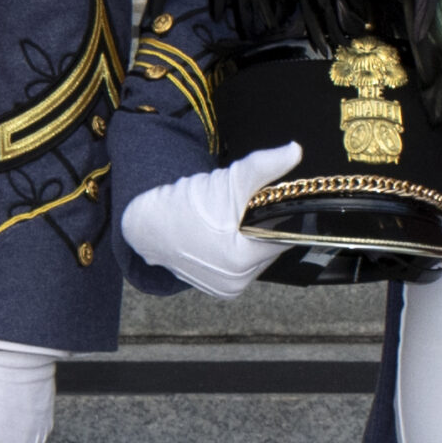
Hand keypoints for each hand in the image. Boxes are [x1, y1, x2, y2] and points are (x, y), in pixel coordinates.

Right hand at [118, 144, 302, 298]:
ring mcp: (226, 289)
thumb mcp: (229, 181)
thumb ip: (265, 166)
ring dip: (250, 241)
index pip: (281, 237)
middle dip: (261, 228)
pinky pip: (242, 268)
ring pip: (256, 259)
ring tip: (229, 224)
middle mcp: (235, 282)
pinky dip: (238, 253)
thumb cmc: (185, 205)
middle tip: (242, 211)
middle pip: (268, 249)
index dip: (278, 217)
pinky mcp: (219, 291)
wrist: (147, 224)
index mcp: (241, 260)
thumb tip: (295, 151)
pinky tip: (224, 239)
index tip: (266, 203)